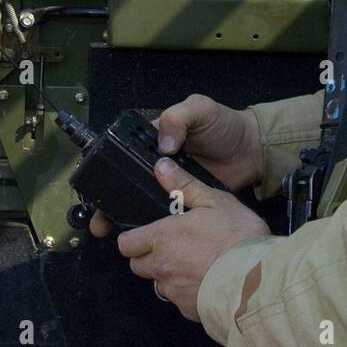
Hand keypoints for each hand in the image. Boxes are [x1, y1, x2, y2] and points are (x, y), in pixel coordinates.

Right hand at [88, 94, 261, 238]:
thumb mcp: (199, 109)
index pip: (124, 152)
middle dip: (108, 200)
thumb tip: (162, 145)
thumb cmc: (225, 125)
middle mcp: (157, 162)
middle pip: (126, 181)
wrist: (252, 150)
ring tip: (108, 231)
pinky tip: (142, 237)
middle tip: (98, 219)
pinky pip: (164, 212)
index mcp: (155, 138)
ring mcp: (170, 183)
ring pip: (141, 200)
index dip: (107, 169)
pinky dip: (153, 225)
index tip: (95, 187)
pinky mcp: (185, 200)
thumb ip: (179, 118)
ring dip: (124, 215)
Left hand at [116, 157, 269, 320]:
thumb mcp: (215, 201)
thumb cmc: (238, 237)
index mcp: (163, 238)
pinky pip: (180, 301)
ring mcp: (175, 292)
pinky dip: (188, 293)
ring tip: (193, 265)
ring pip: (159, 285)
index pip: (126, 244)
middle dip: (148, 257)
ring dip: (168, 276)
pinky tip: (207, 283)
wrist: (259, 280)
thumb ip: (184, 185)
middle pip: (138, 266)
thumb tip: (161, 167)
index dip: (132, 239)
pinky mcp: (189, 311)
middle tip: (172, 247)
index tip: (145, 235)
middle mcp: (162, 267)